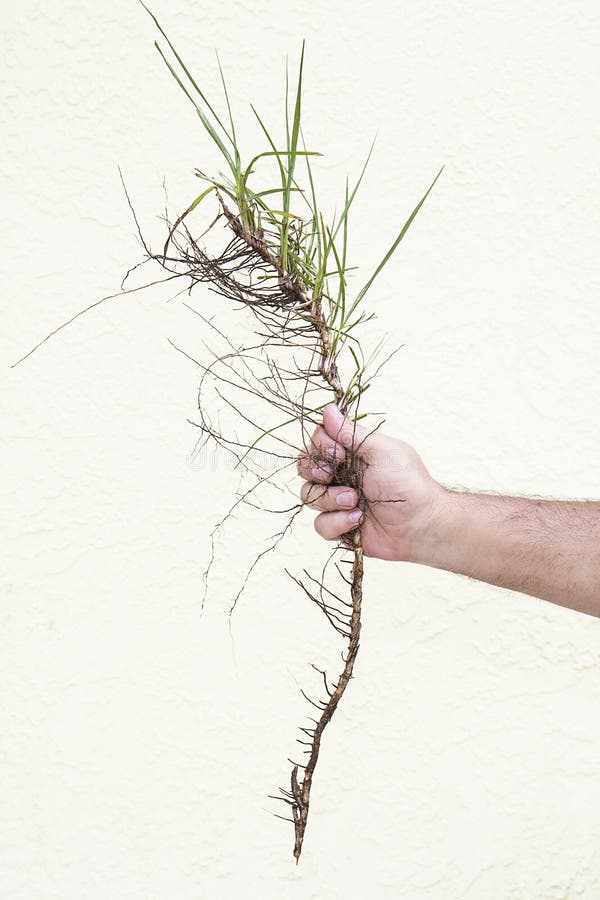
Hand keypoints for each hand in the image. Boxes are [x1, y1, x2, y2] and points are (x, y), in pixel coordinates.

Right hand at [297, 405, 444, 561]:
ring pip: (309, 496)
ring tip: (355, 502)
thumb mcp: (381, 451)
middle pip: (305, 467)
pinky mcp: (340, 526)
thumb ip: (351, 433)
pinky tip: (358, 520)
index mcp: (351, 453)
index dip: (321, 446)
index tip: (339, 453)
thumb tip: (328, 409)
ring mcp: (338, 501)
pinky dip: (337, 522)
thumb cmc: (408, 483)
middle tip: (332, 475)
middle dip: (315, 471)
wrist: (421, 524)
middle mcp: (341, 475)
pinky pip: (320, 524)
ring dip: (330, 499)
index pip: (317, 441)